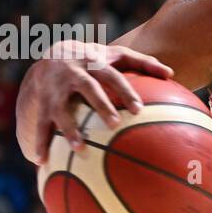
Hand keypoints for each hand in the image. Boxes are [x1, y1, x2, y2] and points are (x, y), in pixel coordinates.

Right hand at [16, 41, 173, 165]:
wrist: (51, 52)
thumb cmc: (95, 59)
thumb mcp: (116, 55)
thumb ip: (143, 62)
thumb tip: (171, 74)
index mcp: (94, 63)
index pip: (112, 76)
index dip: (125, 91)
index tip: (138, 109)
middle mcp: (73, 74)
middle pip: (88, 88)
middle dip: (99, 105)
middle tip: (113, 124)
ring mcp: (55, 88)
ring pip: (60, 108)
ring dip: (68, 128)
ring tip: (80, 148)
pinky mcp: (41, 102)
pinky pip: (40, 123)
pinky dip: (40, 142)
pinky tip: (41, 161)